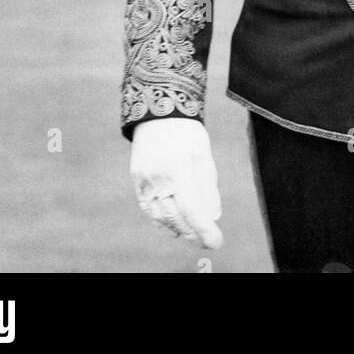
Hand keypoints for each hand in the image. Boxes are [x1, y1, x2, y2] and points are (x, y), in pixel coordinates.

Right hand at [130, 118, 223, 249]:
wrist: (158, 112)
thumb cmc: (186, 133)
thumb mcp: (203, 155)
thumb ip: (208, 187)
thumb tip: (212, 216)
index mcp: (178, 167)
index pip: (192, 209)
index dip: (204, 230)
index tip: (217, 242)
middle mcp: (158, 177)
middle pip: (176, 217)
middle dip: (194, 233)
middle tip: (209, 240)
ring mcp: (144, 180)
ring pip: (161, 217)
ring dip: (179, 230)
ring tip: (194, 234)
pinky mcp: (137, 181)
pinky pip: (149, 209)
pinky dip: (162, 222)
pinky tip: (175, 227)